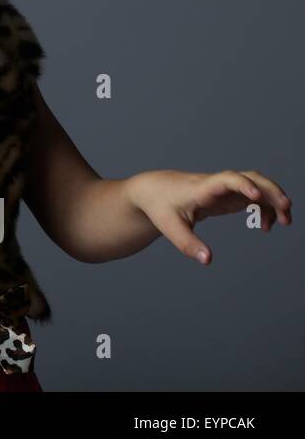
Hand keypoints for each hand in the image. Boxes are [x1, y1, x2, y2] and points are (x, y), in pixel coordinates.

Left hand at [126, 169, 291, 263]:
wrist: (153, 190)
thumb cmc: (160, 205)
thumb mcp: (169, 226)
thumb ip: (188, 243)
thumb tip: (207, 260)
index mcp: (202, 189)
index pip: (226, 179)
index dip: (243, 184)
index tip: (256, 195)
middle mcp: (217, 185)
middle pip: (250, 177)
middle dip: (271, 190)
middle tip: (286, 209)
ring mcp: (224, 189)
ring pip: (256, 185)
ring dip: (274, 199)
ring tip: (285, 222)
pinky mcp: (227, 196)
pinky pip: (253, 198)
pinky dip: (264, 209)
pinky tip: (265, 226)